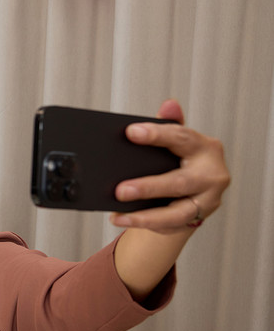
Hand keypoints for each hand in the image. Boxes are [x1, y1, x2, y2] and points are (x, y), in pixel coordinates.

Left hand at [111, 99, 229, 232]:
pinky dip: (146, 225)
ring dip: (144, 216)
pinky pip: (169, 226)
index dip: (157, 135)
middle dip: (148, 187)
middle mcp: (212, 175)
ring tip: (118, 215)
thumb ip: (170, 125)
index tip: (131, 132)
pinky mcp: (196, 219)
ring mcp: (207, 201)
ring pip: (176, 213)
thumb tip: (169, 104)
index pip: (182, 138)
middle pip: (179, 183)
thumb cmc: (182, 160)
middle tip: (120, 190)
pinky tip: (123, 220)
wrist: (195, 192)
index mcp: (206, 148)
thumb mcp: (178, 142)